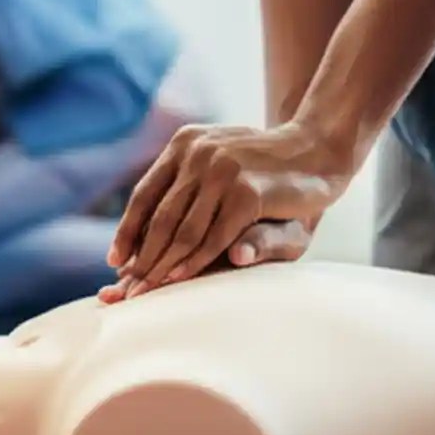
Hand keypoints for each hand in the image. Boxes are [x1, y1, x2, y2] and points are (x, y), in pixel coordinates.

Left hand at [106, 121, 350, 293]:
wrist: (320, 152)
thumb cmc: (264, 172)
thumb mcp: (221, 176)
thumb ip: (186, 194)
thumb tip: (150, 226)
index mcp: (184, 143)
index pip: (145, 194)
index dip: (128, 230)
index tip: (114, 261)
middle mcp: (197, 152)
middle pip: (158, 216)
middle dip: (141, 257)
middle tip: (125, 289)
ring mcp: (222, 171)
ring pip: (181, 230)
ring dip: (161, 265)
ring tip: (145, 291)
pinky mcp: (248, 194)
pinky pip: (211, 237)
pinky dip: (193, 262)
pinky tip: (178, 280)